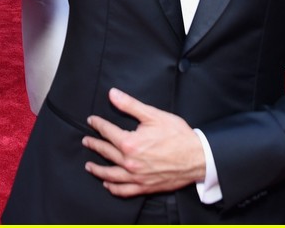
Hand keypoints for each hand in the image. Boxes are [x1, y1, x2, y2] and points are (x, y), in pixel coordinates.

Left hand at [82, 88, 205, 196]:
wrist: (197, 157)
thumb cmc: (178, 136)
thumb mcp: (153, 115)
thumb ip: (130, 105)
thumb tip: (113, 94)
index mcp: (130, 143)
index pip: (107, 132)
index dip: (98, 125)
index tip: (92, 121)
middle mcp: (130, 162)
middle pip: (106, 152)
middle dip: (94, 144)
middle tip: (87, 140)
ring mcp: (136, 177)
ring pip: (110, 174)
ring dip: (97, 169)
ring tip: (89, 165)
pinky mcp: (144, 186)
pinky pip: (124, 190)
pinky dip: (113, 187)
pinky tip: (108, 184)